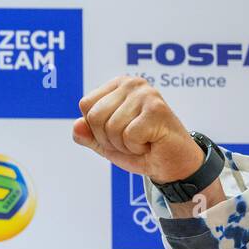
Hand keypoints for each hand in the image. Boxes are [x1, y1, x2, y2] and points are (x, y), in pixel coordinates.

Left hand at [71, 75, 203, 182]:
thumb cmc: (142, 149)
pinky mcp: (156, 109)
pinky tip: (150, 142)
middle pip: (95, 117)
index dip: (95, 129)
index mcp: (117, 85)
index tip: (117, 133)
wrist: (172, 164)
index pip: (85, 106)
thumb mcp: (107, 144)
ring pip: (111, 128)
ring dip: (124, 145)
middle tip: (130, 141)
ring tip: (142, 141)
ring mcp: (146, 94)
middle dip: (108, 139)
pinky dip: (136, 147)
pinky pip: (128, 135)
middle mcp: (132, 84)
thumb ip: (88, 135)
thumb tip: (76, 126)